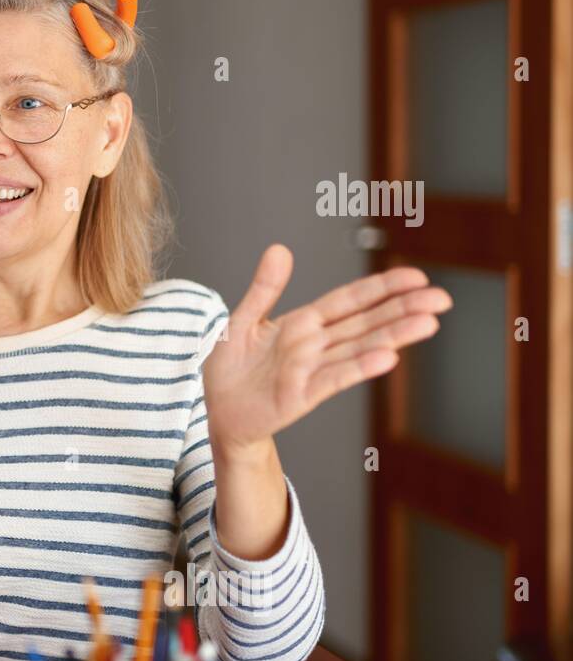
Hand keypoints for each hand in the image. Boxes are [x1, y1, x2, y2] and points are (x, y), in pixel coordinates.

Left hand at [203, 244, 452, 456]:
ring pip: (358, 349)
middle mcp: (315, 345)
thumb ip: (264, 288)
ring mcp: (311, 370)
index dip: (381, 289)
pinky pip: (334, 378)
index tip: (416, 277)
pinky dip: (359, 367)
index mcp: (303, 323)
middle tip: (441, 299)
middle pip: (365, 323)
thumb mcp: (243, 320)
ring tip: (427, 323)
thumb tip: (280, 249)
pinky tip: (388, 357)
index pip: (350, 301)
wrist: (218, 411)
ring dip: (393, 336)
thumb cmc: (231, 368)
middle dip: (403, 309)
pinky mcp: (301, 395)